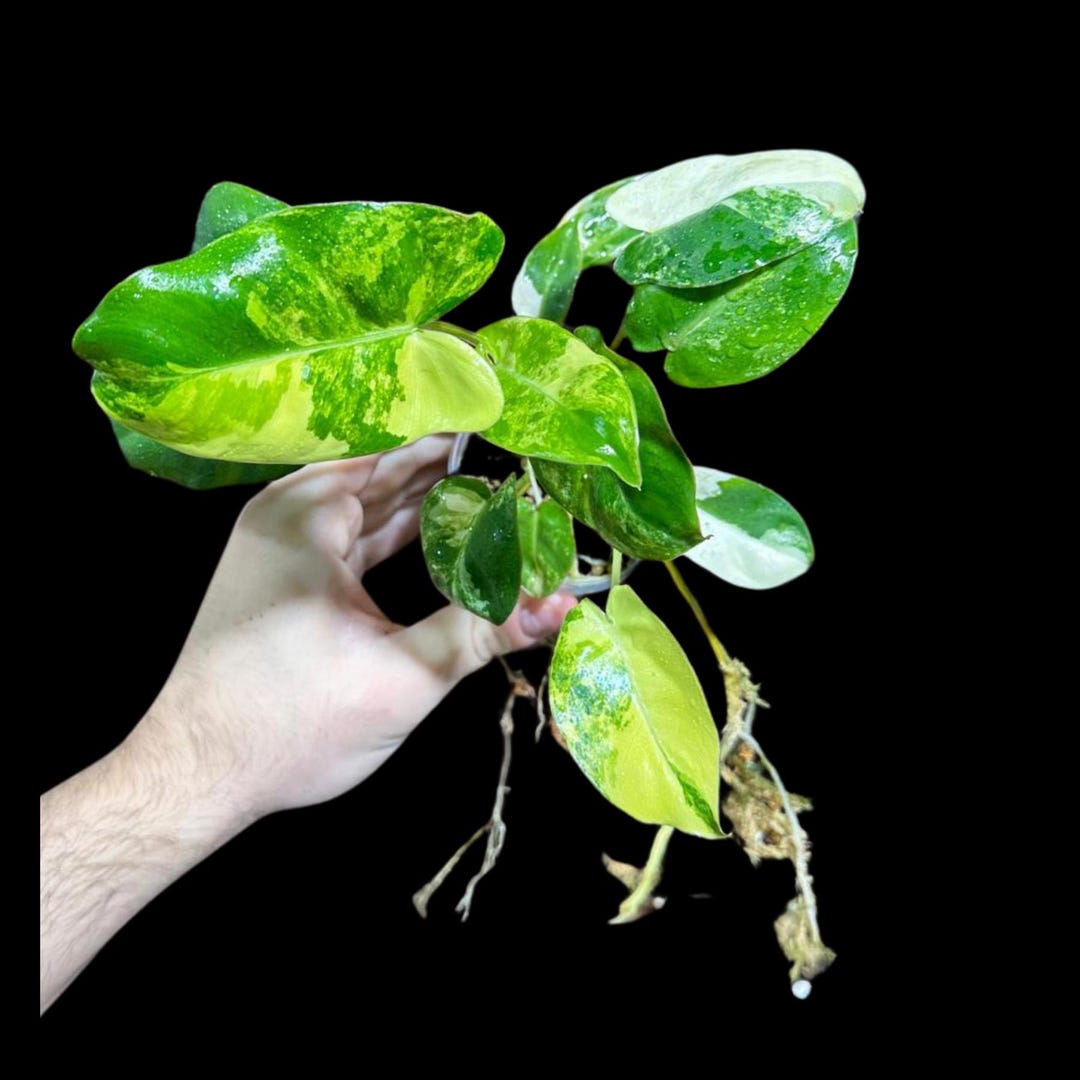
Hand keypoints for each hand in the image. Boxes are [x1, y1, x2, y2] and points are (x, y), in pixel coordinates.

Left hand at [134, 436, 575, 821]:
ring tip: (485, 492)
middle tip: (509, 463)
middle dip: (444, 470)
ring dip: (420, 503)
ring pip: (364, 509)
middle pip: (380, 474)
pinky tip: (430, 537)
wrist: (195, 775)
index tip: (505, 426)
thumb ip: (485, 630)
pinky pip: (346, 538)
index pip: (394, 450)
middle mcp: (286, 516)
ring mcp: (277, 548)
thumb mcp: (404, 676)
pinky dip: (389, 535)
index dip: (452, 439)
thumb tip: (559, 604)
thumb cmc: (290, 722)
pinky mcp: (278, 582)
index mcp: (307, 514)